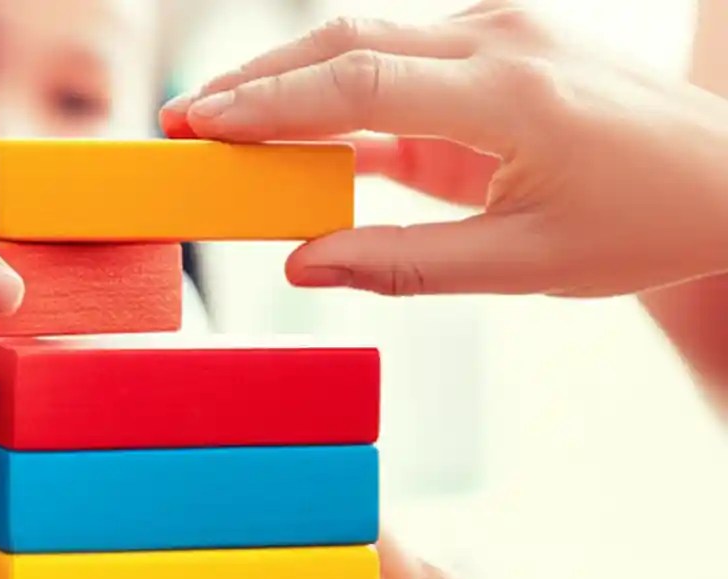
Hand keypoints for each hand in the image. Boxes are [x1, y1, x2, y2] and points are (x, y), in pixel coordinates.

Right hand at [161, 0, 727, 296]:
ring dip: (288, 81)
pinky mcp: (493, 50)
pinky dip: (338, 96)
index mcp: (507, 94)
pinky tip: (293, 131)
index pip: (356, 84)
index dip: (267, 107)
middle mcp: (497, 42)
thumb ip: (405, 265)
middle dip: (255, 82)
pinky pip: (397, 65)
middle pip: (345, 43)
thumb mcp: (524, 265)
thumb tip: (302, 263)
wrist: (725, 176)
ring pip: (364, 42)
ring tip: (217, 122)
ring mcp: (497, 36)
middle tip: (183, 120)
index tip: (198, 128)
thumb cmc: (642, 223)